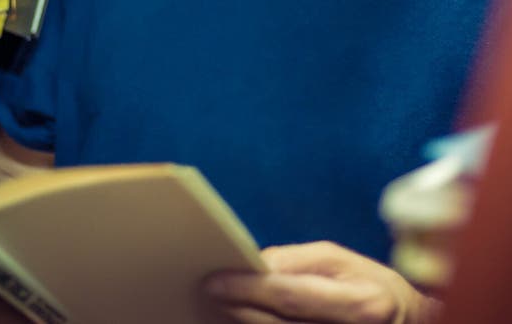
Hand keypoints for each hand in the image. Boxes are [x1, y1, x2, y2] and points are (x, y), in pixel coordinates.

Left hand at [203, 241, 442, 322]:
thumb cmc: (373, 289)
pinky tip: (240, 319)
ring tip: (217, 303)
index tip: (214, 279)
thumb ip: (298, 262)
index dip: (247, 288)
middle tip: (207, 288)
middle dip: (236, 306)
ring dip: (240, 323)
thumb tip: (256, 265)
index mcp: (360, 304)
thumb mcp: (343, 262)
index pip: (289, 296)